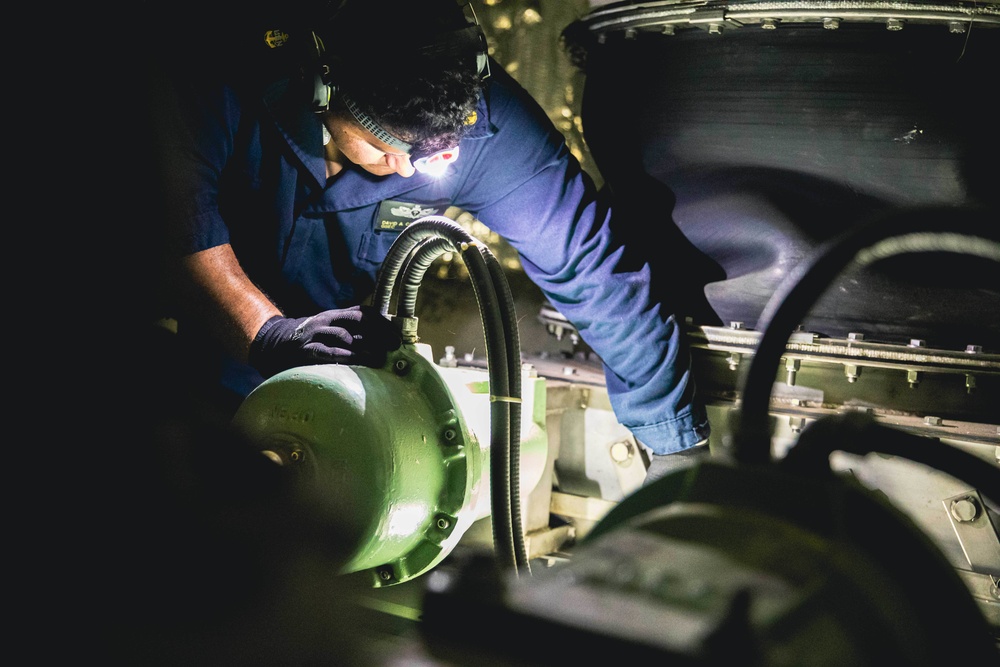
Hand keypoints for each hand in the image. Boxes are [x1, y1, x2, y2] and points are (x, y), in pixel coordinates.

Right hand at [249, 305, 400, 377]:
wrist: (271, 343)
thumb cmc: (309, 341)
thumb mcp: (329, 331)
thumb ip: (350, 335)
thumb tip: (381, 347)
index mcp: (334, 316)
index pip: (363, 312)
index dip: (382, 322)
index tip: (397, 336)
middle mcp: (326, 321)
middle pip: (357, 320)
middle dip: (378, 332)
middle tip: (393, 346)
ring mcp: (315, 334)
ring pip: (343, 335)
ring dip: (364, 347)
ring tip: (379, 358)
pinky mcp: (305, 350)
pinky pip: (326, 352)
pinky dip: (344, 357)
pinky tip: (357, 362)